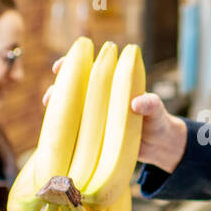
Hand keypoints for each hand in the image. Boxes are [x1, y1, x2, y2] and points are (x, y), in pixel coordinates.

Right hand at [42, 55, 186, 172]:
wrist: (159, 146)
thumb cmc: (158, 121)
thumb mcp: (157, 111)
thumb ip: (151, 103)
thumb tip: (136, 103)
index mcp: (112, 84)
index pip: (88, 68)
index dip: (71, 65)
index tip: (59, 66)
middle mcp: (100, 99)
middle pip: (73, 89)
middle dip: (58, 89)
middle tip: (51, 97)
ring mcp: (95, 118)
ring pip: (70, 110)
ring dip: (57, 111)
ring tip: (51, 116)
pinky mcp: (94, 137)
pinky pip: (75, 132)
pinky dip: (64, 132)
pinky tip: (55, 135)